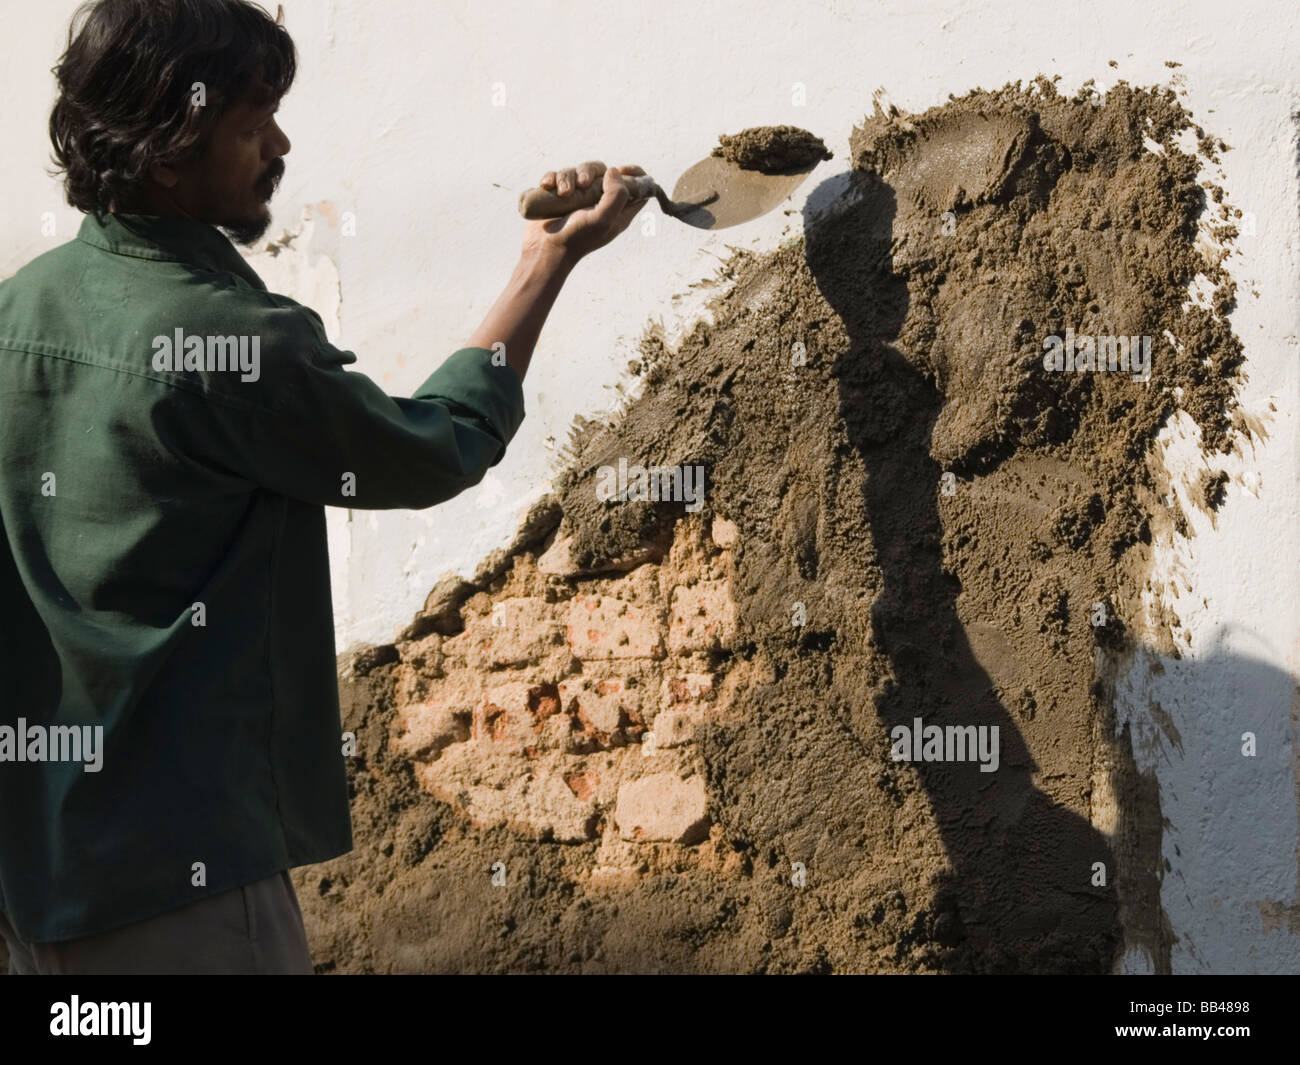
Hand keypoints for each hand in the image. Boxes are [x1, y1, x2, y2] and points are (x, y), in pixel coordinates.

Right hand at [522, 161, 647, 265]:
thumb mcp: (603, 220)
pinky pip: (559, 176)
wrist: (545, 249)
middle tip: (582, 184)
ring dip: (567, 177)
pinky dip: (553, 178)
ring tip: (562, 193)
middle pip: (603, 172)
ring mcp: (579, 198)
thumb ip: (616, 195)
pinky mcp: (560, 195)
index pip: (637, 188)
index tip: (622, 170)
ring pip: (578, 171)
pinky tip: (548, 187)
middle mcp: (600, 202)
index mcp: (618, 211)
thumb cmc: (576, 238)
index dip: (634, 174)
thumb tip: (613, 171)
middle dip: (590, 171)